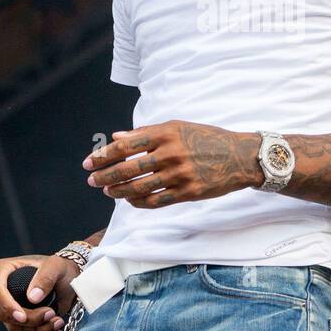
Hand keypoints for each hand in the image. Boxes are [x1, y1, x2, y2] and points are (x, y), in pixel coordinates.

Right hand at [0, 253, 79, 330]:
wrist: (67, 281)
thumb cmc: (59, 268)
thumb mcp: (56, 266)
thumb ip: (45, 277)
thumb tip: (32, 297)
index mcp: (3, 270)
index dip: (7, 306)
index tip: (23, 317)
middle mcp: (1, 291)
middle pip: (5, 314)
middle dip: (30, 320)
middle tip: (52, 313)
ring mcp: (8, 309)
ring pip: (15, 329)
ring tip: (58, 321)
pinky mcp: (17, 323)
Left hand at [82, 119, 262, 208]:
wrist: (240, 156)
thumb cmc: (207, 138)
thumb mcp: (178, 127)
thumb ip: (146, 132)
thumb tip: (116, 136)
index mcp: (166, 133)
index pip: (126, 145)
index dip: (104, 155)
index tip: (89, 162)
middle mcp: (171, 153)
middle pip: (129, 168)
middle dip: (105, 176)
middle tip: (91, 180)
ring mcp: (180, 174)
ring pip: (140, 187)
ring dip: (119, 191)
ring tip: (108, 192)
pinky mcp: (188, 192)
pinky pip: (156, 201)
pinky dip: (139, 202)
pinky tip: (130, 201)